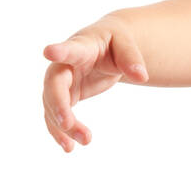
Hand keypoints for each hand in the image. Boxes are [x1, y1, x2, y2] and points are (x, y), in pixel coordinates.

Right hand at [42, 17, 148, 150]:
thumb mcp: (126, 44)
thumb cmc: (114, 42)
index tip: (48, 52)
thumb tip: (142, 77)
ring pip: (53, 106)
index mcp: (80, 47)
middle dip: (58, 104)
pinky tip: (69, 148)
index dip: (59, 52)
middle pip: (54, 85)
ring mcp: (61, 83)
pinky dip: (60, 132)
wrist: (105, 48)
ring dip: (63, 126)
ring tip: (85, 141)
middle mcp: (64, 65)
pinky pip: (56, 116)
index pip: (70, 49)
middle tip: (67, 123)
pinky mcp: (64, 97)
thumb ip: (132, 59)